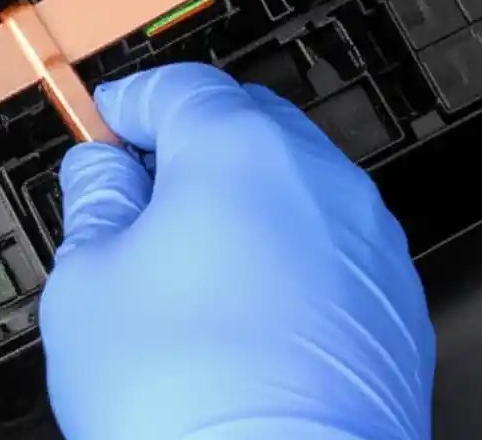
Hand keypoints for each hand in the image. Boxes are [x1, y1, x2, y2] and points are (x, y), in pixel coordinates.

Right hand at [40, 64, 433, 439]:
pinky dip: (281, 252)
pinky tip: (238, 308)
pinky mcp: (392, 301)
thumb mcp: (88, 280)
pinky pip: (327, 245)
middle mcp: (318, 181)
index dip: (127, 102)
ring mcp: (366, 241)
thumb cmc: (189, 397)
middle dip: (183, 144)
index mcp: (238, 152)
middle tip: (132, 190)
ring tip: (182, 265)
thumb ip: (93, 203)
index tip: (104, 121)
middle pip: (242, 124)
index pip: (177, 86)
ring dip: (236, 201)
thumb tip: (97, 173)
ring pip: (290, 187)